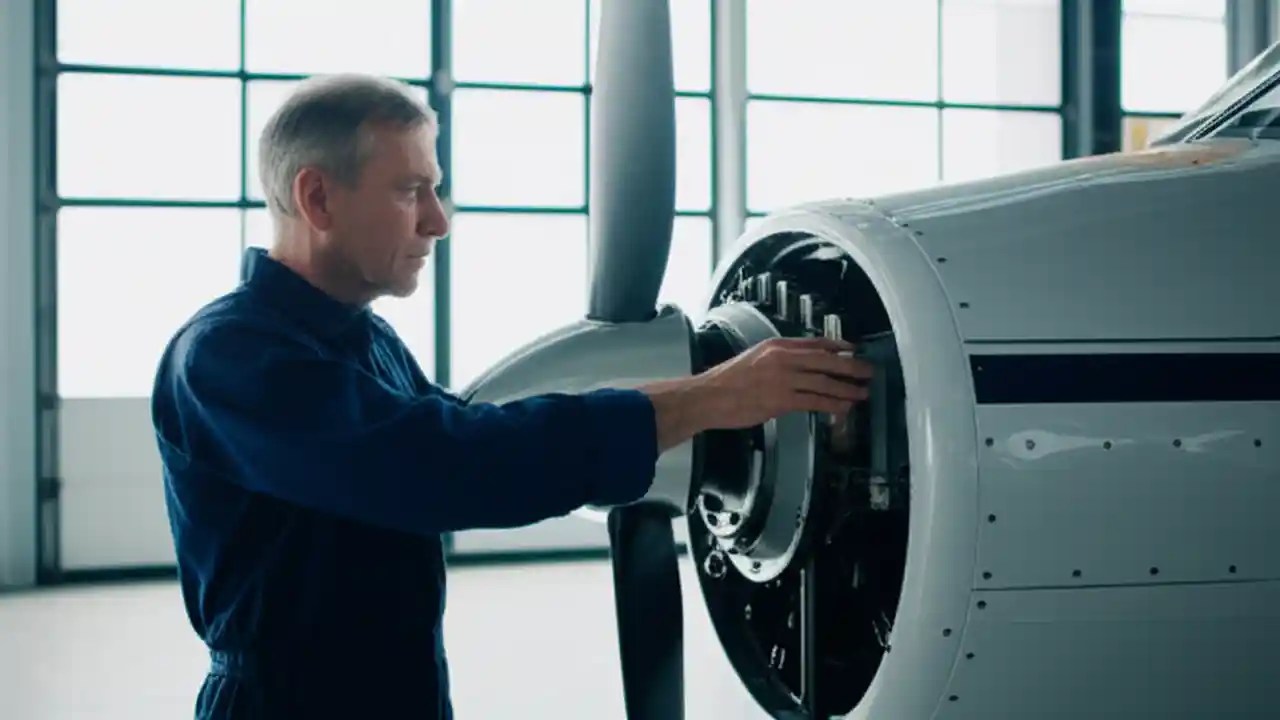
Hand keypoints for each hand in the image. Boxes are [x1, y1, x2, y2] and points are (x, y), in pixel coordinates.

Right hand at [695, 336, 872, 429]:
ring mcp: (783, 379)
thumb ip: (778, 360)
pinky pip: (814, 401)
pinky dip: (832, 405)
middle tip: (869, 371)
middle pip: (826, 360)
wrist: (709, 396)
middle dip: (851, 367)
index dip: (838, 346)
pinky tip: (844, 408)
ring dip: (847, 388)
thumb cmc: (727, 381)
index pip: (815, 343)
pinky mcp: (782, 400)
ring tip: (863, 393)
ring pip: (824, 382)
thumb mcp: (754, 359)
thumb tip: (801, 366)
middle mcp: (783, 358)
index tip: (853, 349)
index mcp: (777, 345)